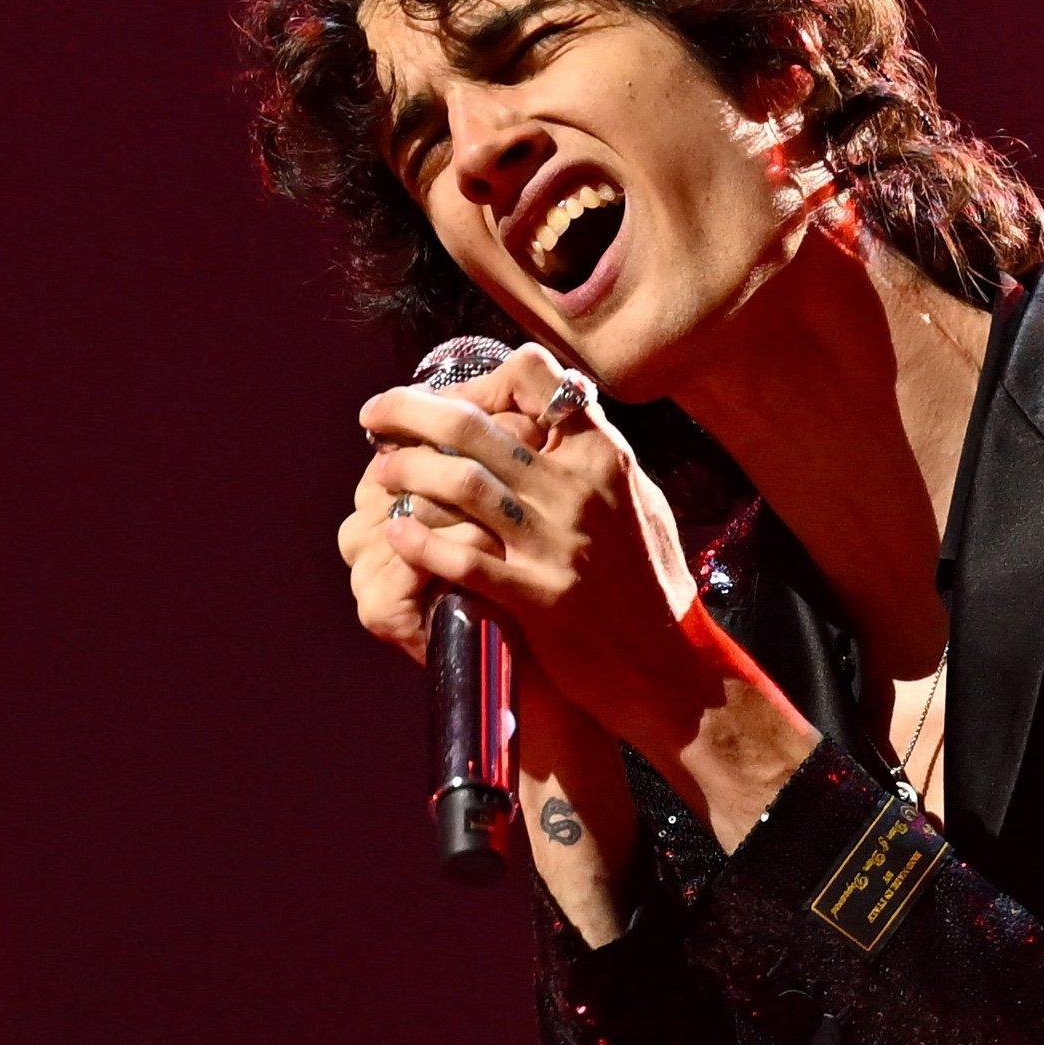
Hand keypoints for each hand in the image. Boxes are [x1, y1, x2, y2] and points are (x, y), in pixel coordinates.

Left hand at [339, 349, 653, 935]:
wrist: (668, 670)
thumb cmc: (652, 588)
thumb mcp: (640, 501)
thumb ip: (595, 457)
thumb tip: (555, 412)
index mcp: (604, 456)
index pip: (534, 375)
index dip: (478, 377)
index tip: (448, 396)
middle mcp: (579, 489)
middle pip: (471, 426)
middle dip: (408, 413)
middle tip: (375, 416)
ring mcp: (558, 544)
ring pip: (458, 485)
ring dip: (405, 473)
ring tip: (380, 475)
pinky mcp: (540, 597)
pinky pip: (462, 558)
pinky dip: (419, 542)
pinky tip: (394, 534)